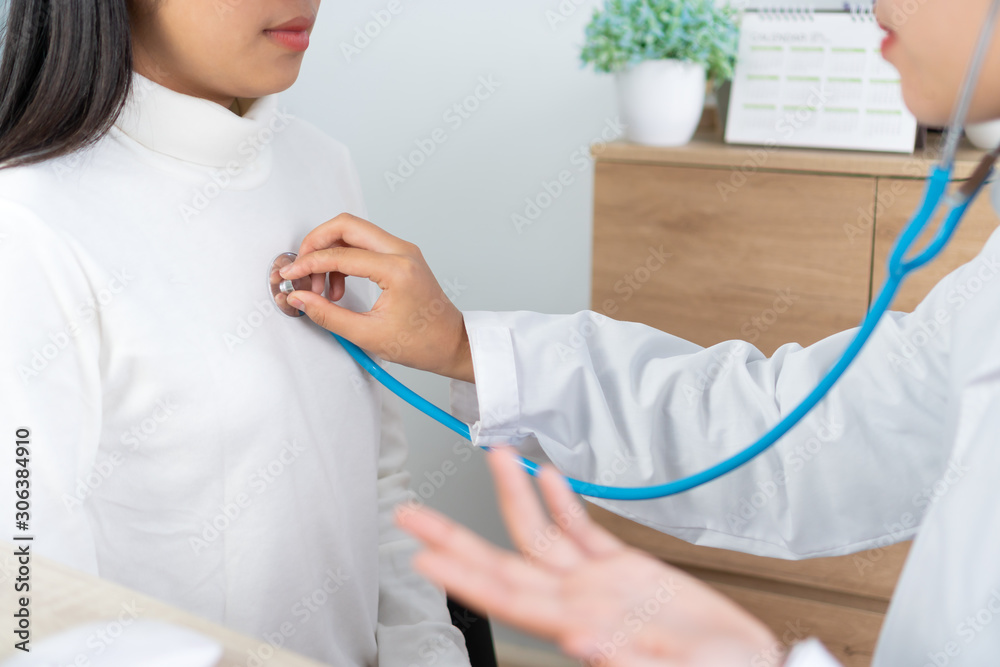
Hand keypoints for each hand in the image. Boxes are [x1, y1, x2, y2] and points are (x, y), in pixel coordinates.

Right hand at [279, 214, 474, 382]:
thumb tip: (300, 299)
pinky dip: (344, 259)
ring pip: (354, 232)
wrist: (451, 343)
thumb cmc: (422, 342)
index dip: (309, 264)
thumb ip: (328, 315)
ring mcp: (403, 251)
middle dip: (316, 243)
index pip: (341, 254)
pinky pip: (364, 245)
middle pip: (346, 225)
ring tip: (323, 290)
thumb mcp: (368, 335)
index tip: (292, 276)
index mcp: (397, 270)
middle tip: (302, 268)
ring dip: (330, 253)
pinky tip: (338, 288)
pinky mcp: (401, 256)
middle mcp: (402, 252)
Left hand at [396, 448, 783, 666]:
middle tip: (412, 515)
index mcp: (582, 626)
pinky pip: (583, 531)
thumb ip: (632, 663)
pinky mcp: (624, 569)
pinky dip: (564, 504)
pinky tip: (547, 477)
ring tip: (493, 457)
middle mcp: (579, 602)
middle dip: (454, 539)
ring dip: (512, 498)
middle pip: (503, 564)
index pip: (507, 599)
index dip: (464, 577)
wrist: (750, 666)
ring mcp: (598, 584)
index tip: (426, 557)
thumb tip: (583, 646)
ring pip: (539, 537)